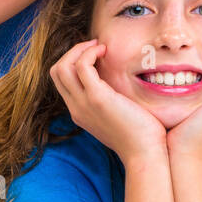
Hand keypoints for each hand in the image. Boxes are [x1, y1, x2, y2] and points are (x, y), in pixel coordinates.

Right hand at [49, 40, 168, 164]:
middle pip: (57, 71)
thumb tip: (115, 84)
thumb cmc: (138, 136)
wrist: (144, 154)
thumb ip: (108, 102)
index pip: (61, 80)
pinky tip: (105, 52)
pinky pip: (82, 66)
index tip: (93, 55)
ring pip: (63, 66)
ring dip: (79, 49)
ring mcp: (83, 103)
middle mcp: (76, 108)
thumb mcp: (115, 117)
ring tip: (99, 47)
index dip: (73, 62)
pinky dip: (90, 53)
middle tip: (94, 47)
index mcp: (79, 112)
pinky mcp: (97, 98)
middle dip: (72, 52)